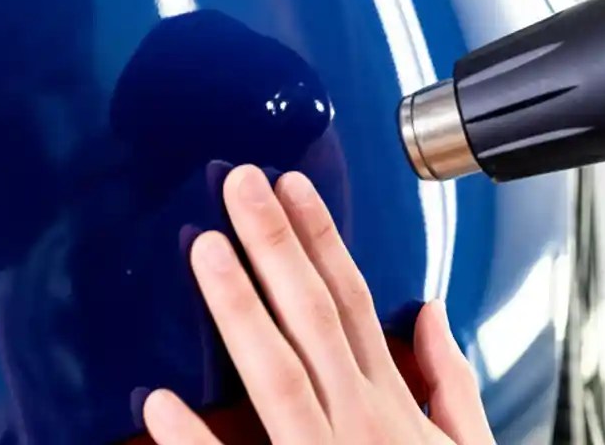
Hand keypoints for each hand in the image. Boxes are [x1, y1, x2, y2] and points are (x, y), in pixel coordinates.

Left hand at [142, 165, 493, 443]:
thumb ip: (448, 379)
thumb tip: (431, 315)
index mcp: (391, 403)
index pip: (352, 301)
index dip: (321, 240)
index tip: (293, 188)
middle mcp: (356, 422)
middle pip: (312, 317)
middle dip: (277, 245)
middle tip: (240, 185)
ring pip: (276, 374)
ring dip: (239, 311)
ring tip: (206, 252)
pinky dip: (196, 443)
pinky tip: (157, 402)